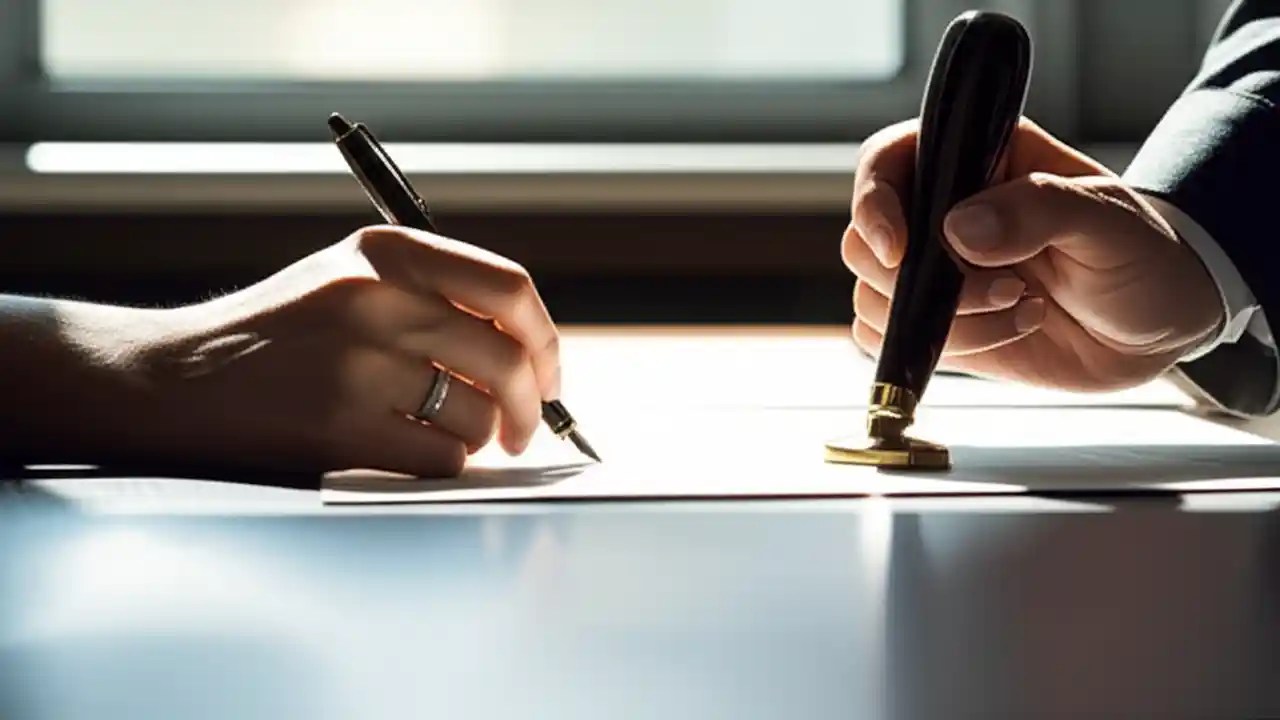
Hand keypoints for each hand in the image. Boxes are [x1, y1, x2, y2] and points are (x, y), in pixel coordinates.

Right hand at [136, 225, 560, 476]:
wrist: (178, 379)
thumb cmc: (282, 336)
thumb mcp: (351, 279)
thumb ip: (436, 297)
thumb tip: (534, 354)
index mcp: (387, 250)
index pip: (510, 288)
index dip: (547, 340)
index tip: (550, 376)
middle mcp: (375, 296)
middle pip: (508, 358)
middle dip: (531, 407)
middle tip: (524, 430)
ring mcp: (356, 362)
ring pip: (480, 413)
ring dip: (479, 438)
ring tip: (444, 435)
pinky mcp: (339, 426)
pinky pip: (441, 457)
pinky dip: (439, 464)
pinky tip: (404, 453)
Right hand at [842, 117, 1223, 391]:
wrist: (1157, 325)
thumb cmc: (1141, 256)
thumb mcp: (1107, 220)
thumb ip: (1038, 210)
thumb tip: (960, 229)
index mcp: (976, 160)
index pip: (888, 162)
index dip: (875, 202)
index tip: (900, 249)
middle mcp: (941, 214)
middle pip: (865, 241)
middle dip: (920, 280)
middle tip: (1004, 288)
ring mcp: (934, 274)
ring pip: (874, 299)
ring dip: (945, 319)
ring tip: (1021, 309)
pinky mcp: (939, 326)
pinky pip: (896, 343)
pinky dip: (943, 348)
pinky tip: (1008, 333)